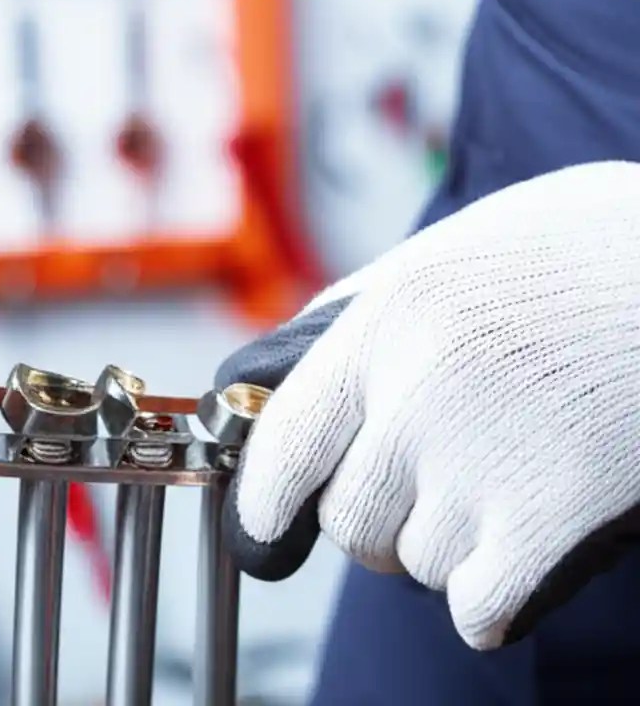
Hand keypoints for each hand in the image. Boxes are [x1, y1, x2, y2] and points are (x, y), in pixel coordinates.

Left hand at [216, 161, 639, 649]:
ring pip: (419, 564)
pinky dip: (500, 595)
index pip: (280, 446)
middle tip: (447, 482)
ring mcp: (484, 459)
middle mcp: (419, 391)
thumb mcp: (458, 250)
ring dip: (457, 546)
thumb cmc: (594, 255)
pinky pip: (478, 609)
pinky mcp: (553, 519)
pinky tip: (539, 538)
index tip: (267, 528)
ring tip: (521, 475)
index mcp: (389, 319)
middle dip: (385, 520)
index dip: (265, 502)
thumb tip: (286, 371)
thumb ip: (365, 310)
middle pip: (348, 523)